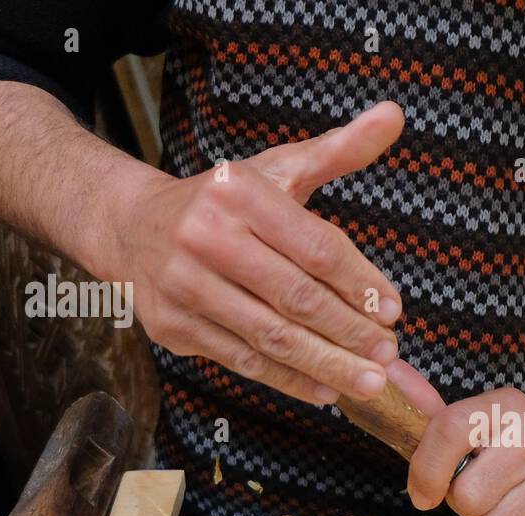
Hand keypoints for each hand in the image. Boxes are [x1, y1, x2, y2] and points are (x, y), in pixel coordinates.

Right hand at [95, 102, 406, 403]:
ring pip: (271, 337)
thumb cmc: (222, 201)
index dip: (359, 282)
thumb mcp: (277, 169)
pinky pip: (243, 361)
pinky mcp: (173, 328)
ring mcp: (185, 287)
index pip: (314, 246)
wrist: (130, 227)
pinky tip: (326, 388)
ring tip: (369, 381)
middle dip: (349, 331)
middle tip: (389, 354)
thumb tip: (394, 117)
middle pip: (295, 297)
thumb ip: (338, 151)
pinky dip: (289, 380)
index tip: (394, 310)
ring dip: (326, 364)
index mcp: (237, 194)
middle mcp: (205, 238)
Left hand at [402, 380, 524, 515]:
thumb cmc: (520, 446)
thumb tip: (388, 374)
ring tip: (511, 506)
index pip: (450, 429)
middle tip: (486, 493)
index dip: (426, 469)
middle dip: (467, 504)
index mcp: (508, 407)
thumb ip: (434, 409)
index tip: (423, 493)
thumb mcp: (485, 419)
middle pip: (467, 497)